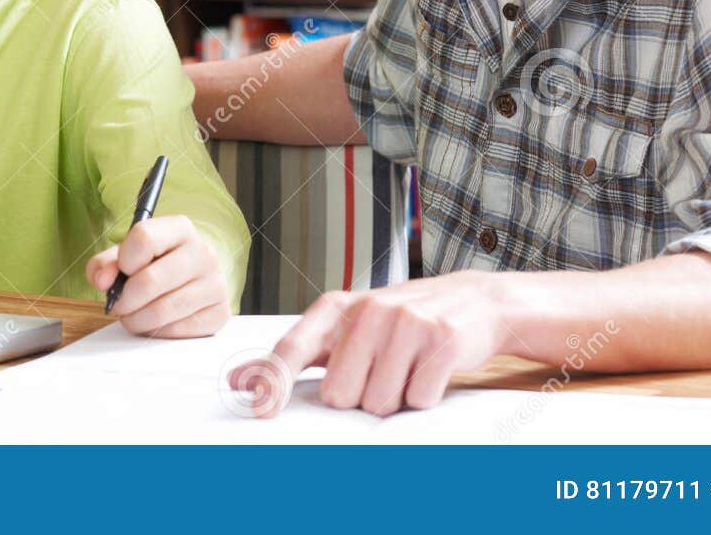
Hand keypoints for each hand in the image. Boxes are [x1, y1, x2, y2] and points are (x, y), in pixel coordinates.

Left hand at [85, 215, 229, 338]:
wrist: (192, 278)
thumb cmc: (155, 265)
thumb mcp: (126, 256)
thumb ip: (105, 264)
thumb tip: (103, 281)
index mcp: (180, 229)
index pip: (144, 238)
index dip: (123, 261)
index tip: (120, 272)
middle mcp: (203, 252)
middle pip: (150, 280)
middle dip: (125, 300)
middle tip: (118, 305)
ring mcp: (215, 283)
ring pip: (163, 310)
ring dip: (137, 320)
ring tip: (133, 316)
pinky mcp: (220, 312)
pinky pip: (178, 330)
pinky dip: (158, 332)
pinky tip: (155, 323)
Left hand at [230, 271, 513, 415]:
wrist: (473, 301)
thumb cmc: (398, 321)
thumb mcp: (344, 329)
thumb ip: (293, 356)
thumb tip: (237, 382)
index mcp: (337, 308)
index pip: (294, 347)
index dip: (273, 381)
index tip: (260, 409)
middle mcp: (368, 310)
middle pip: (340, 394)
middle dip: (360, 398)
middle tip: (379, 373)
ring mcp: (406, 323)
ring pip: (380, 402)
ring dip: (394, 399)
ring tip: (406, 369)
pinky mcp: (441, 341)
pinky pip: (418, 399)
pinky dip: (424, 396)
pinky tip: (430, 370)